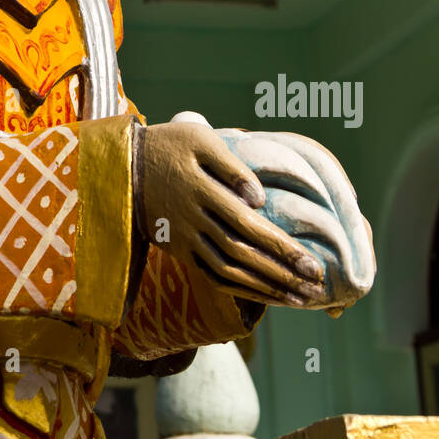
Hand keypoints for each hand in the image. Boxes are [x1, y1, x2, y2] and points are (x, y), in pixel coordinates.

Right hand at [138, 115, 325, 306]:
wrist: (122, 166)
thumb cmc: (169, 144)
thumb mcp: (199, 139)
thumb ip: (232, 167)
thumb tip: (259, 198)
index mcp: (202, 191)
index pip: (249, 226)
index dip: (282, 248)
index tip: (313, 264)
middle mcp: (193, 220)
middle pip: (243, 254)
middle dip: (282, 274)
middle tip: (316, 286)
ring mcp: (184, 238)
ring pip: (228, 271)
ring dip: (265, 288)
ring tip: (299, 299)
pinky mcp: (179, 249)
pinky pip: (211, 275)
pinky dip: (239, 288)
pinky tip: (264, 294)